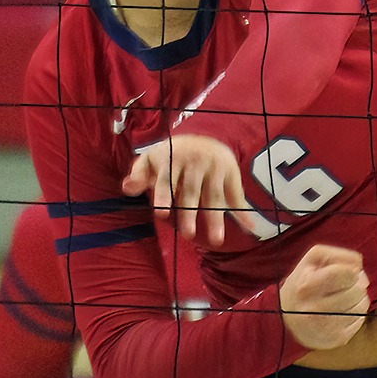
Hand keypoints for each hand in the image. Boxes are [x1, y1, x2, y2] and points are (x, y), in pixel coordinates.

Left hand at [122, 134, 254, 244]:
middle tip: (188, 234)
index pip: (166, 179)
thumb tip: (126, 188)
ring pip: (214, 196)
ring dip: (216, 218)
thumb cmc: (171, 156)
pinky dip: (243, 212)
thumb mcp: (152, 161)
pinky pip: (236, 195)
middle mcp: (195, 162)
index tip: (160, 214)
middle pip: (191, 191)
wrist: (205, 137)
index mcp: (172, 158)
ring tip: (216, 241)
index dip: (163, 196)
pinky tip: (250, 227)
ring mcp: (215, 168)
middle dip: (190, 213)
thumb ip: (139, 176)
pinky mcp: (231, 174)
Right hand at [279, 244, 368, 350]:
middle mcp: (314, 309)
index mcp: (307, 285)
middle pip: (356, 290)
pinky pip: (360, 320)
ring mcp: (326, 327)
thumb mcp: (313, 260)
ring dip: (359, 298)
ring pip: (361, 306)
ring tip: (346, 297)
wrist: (285, 317)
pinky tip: (344, 311)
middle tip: (347, 285)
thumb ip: (338, 256)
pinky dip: (357, 313)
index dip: (352, 271)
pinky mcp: (336, 339)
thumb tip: (359, 267)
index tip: (348, 273)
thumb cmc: (304, 282)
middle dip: (357, 284)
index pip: (345, 273)